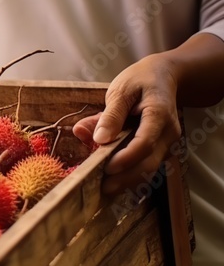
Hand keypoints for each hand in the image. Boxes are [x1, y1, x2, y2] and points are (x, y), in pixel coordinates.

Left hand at [73, 53, 182, 194]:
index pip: (145, 142)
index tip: (106, 167)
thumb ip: (109, 115)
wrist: (164, 77)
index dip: (126, 158)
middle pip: (149, 162)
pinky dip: (130, 175)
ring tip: (104, 189)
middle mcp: (168, 133)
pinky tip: (112, 182)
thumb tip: (98, 138)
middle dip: (126, 178)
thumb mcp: (120, 91)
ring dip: (127, 180)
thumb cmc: (140, 81)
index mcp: (158, 114)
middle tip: (102, 188)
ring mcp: (167, 143)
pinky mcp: (160, 149)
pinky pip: (147, 165)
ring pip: (149, 168)